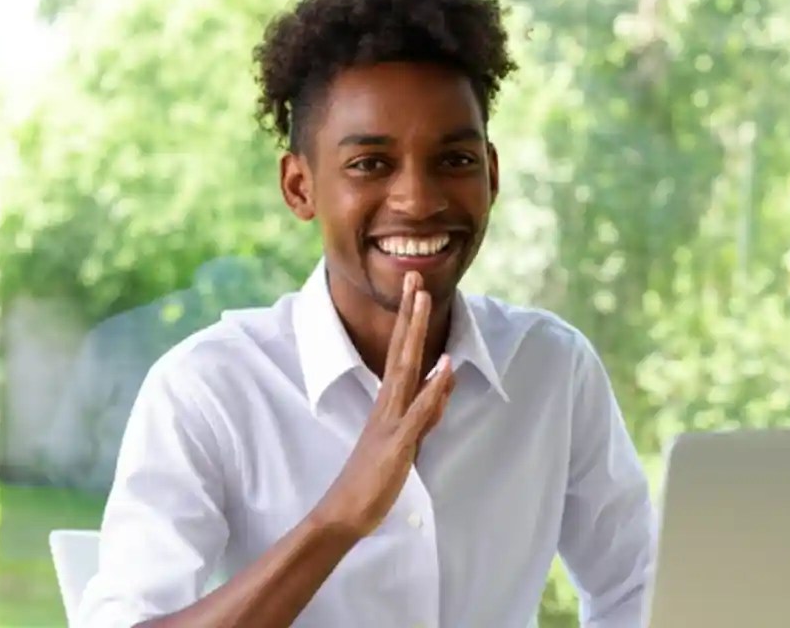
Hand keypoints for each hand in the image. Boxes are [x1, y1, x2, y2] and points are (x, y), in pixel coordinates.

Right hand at [313, 271, 456, 538]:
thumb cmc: (372, 478)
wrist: (345, 512)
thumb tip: (443, 381)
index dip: (408, 322)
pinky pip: (418, 412)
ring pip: (406, 369)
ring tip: (422, 301)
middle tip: (414, 278)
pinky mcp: (396, 443)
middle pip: (401, 351)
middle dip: (409, 314)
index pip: (399, 354)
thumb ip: (426, 412)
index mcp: (387, 403)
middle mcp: (387, 404)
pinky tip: (445, 367)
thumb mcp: (407, 440)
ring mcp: (390, 421)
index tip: (414, 291)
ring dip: (415, 334)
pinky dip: (432, 388)